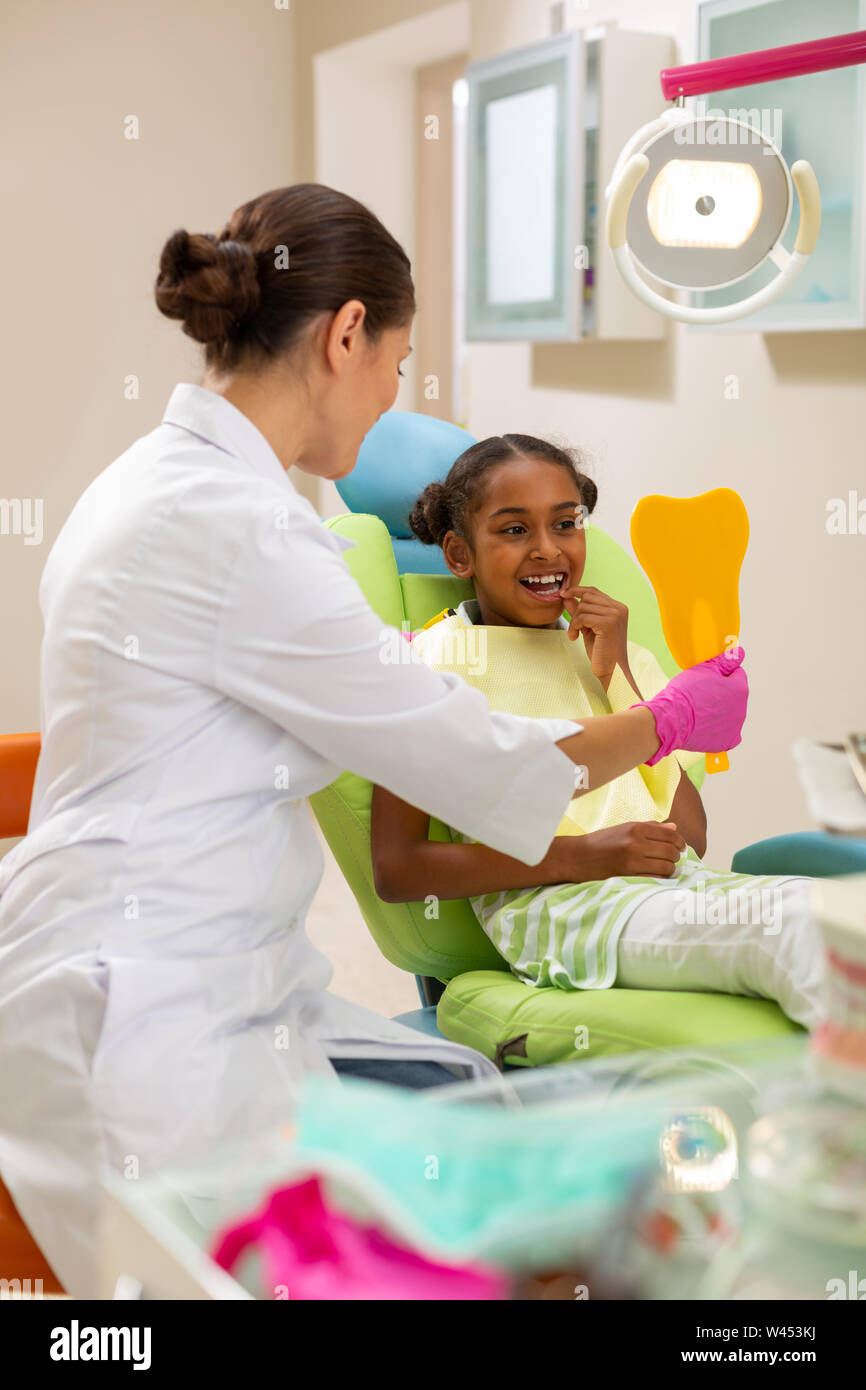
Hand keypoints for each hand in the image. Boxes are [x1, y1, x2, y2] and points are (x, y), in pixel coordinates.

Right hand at [548, 821, 686, 882]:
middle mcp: (635, 843)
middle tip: (670, 859)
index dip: (680, 843)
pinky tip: (655, 876)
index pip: (671, 836)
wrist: (576, 857)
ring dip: (669, 869)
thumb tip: (674, 828)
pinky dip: (660, 879)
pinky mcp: (627, 876)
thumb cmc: (601, 842)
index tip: (680, 847)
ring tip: (663, 868)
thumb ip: (650, 827)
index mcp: (636, 828)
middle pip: (671, 852)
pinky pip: (656, 879)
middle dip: (675, 857)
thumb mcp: (624, 828)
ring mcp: (631, 861)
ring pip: (667, 867)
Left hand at [562, 585, 629, 687]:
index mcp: (618, 608)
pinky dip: (574, 627)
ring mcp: (615, 615)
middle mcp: (619, 608)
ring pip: (583, 607)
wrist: (613, 672)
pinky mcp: (608, 623)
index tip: (563, 594)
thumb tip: (566, 596)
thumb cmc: (601, 653)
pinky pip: (582, 617)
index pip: (594, 591)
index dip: (577, 590)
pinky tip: (575, 638)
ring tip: (575, 635)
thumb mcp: (588, 628)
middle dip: (575, 611)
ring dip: (574, 622)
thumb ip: (579, 612)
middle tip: (574, 629)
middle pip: (587, 597)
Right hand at [634, 647, 747, 766]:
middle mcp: (742, 709)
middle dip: (722, 693)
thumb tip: (740, 653)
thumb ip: (725, 661)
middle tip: (700, 694)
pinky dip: (719, 730)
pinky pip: (727, 734)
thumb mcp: (705, 669)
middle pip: (734, 696)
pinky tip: (706, 726)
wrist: (671, 719)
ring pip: (730, 714)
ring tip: (699, 710)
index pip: (737, 675)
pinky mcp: (725, 742)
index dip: (721, 674)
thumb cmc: (685, 692)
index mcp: (740, 689)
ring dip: (719, 711)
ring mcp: (734, 727)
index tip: (707, 678)